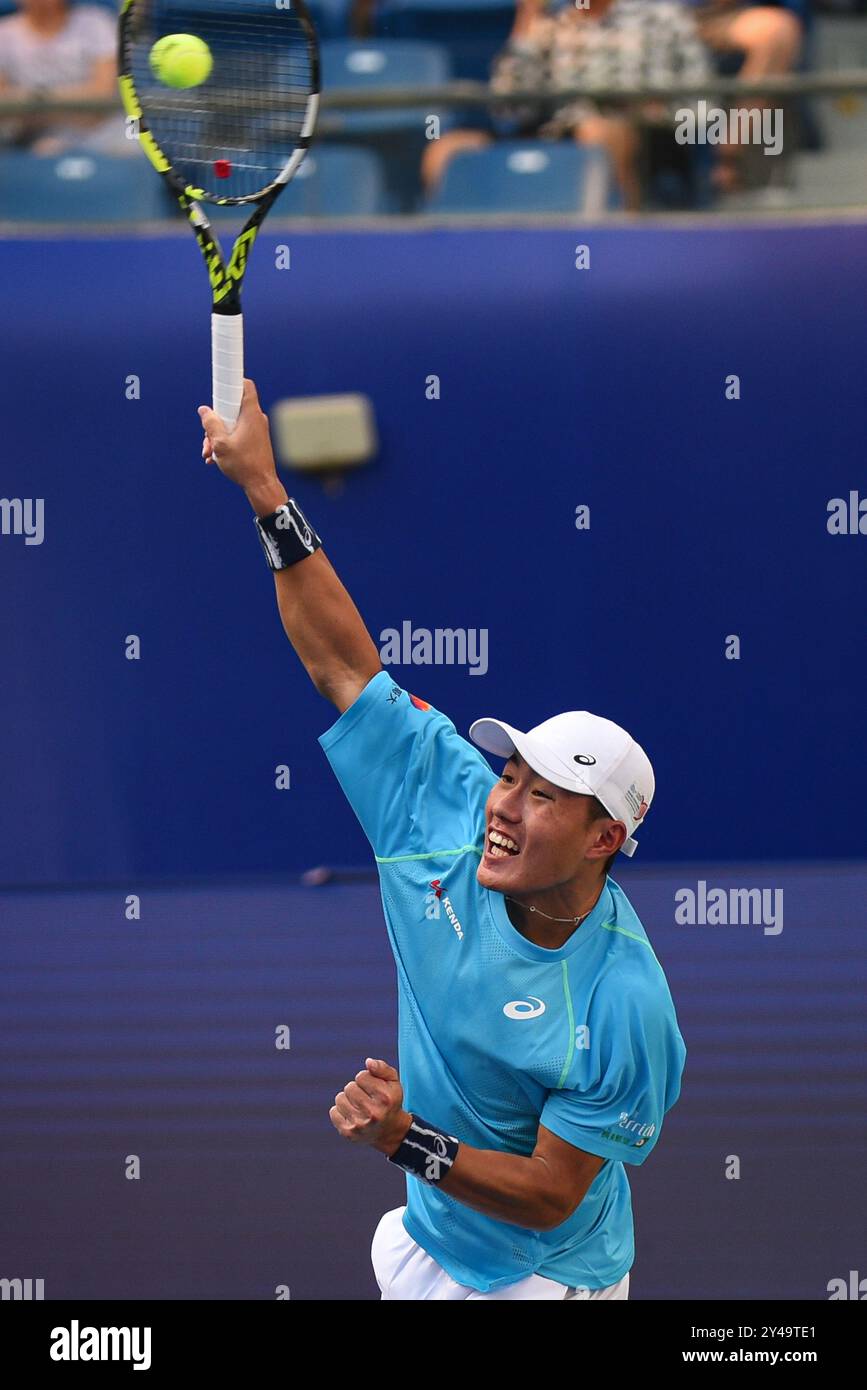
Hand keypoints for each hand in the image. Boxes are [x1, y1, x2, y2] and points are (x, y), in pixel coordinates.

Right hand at [198, 378, 284, 512]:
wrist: (261, 485)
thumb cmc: (244, 465)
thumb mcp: (220, 444)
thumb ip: (210, 424)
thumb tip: (204, 410)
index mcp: (251, 414)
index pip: (245, 386)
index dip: (232, 382)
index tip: (218, 388)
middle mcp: (256, 419)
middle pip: (232, 408)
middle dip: (215, 422)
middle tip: (208, 438)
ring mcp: (257, 430)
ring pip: (232, 424)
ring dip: (217, 436)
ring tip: (209, 453)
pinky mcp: (255, 440)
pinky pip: (237, 434)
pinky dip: (226, 442)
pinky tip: (215, 458)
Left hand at [329, 1058, 411, 1155]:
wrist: (389, 1130)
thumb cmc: (389, 1100)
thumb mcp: (393, 1082)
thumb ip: (382, 1068)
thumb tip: (368, 1062)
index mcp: (385, 1098)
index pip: (361, 1076)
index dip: (365, 1079)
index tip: (372, 1087)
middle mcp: (374, 1113)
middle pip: (349, 1087)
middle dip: (356, 1089)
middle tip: (365, 1097)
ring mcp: (360, 1125)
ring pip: (340, 1098)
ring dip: (347, 1099)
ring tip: (358, 1106)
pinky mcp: (348, 1133)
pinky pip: (333, 1111)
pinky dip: (340, 1111)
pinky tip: (352, 1114)